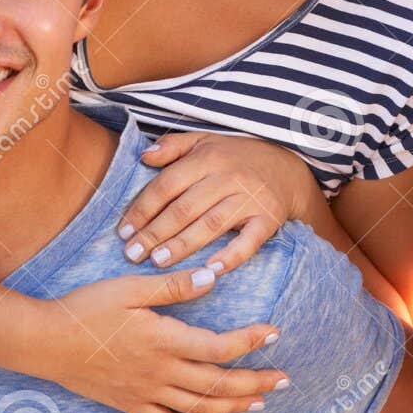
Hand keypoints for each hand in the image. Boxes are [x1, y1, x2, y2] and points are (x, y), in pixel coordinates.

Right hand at [42, 268, 289, 412]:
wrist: (43, 341)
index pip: (219, 346)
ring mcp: (144, 392)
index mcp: (164, 340)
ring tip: (260, 401)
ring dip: (233, 406)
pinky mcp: (128, 404)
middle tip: (285, 378)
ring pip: (198, 406)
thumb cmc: (86, 308)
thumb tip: (213, 279)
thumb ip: (173, 286)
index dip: (250, 341)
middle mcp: (159, 372)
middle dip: (255, 382)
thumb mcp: (130, 287)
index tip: (274, 333)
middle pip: (217, 383)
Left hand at [119, 131, 317, 272]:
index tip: (123, 231)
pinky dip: (230, 256)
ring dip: (182, 245)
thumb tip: (143, 157)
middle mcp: (228, 177)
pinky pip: (249, 241)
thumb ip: (173, 146)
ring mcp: (249, 198)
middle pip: (184, 208)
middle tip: (132, 254)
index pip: (167, 185)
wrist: (288, 167)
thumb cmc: (237, 157)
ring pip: (210, 225)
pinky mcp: (268, 218)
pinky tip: (209, 270)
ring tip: (158, 262)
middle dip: (155, 233)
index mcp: (207, 157)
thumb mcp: (205, 142)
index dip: (142, 209)